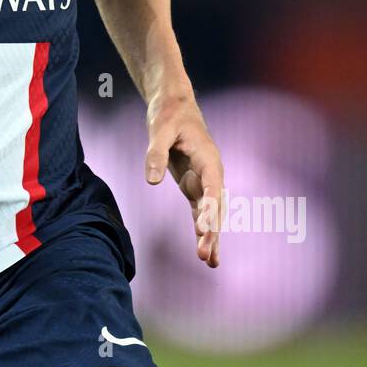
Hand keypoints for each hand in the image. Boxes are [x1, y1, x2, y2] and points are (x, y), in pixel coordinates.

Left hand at [144, 93, 223, 267]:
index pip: (212, 189)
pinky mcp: (193, 185)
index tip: (205, 229)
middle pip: (215, 207)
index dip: (210, 210)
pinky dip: (202, 229)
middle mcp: (211, 173)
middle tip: (206, 257)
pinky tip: (204, 251)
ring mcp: (204, 180)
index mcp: (208, 159)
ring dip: (210, 236)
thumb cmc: (168, 113)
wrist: (173, 103)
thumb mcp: (159, 129)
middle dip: (212, 232)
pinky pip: (200, 211)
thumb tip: (151, 181)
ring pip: (211, 214)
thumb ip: (155, 153)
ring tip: (210, 262)